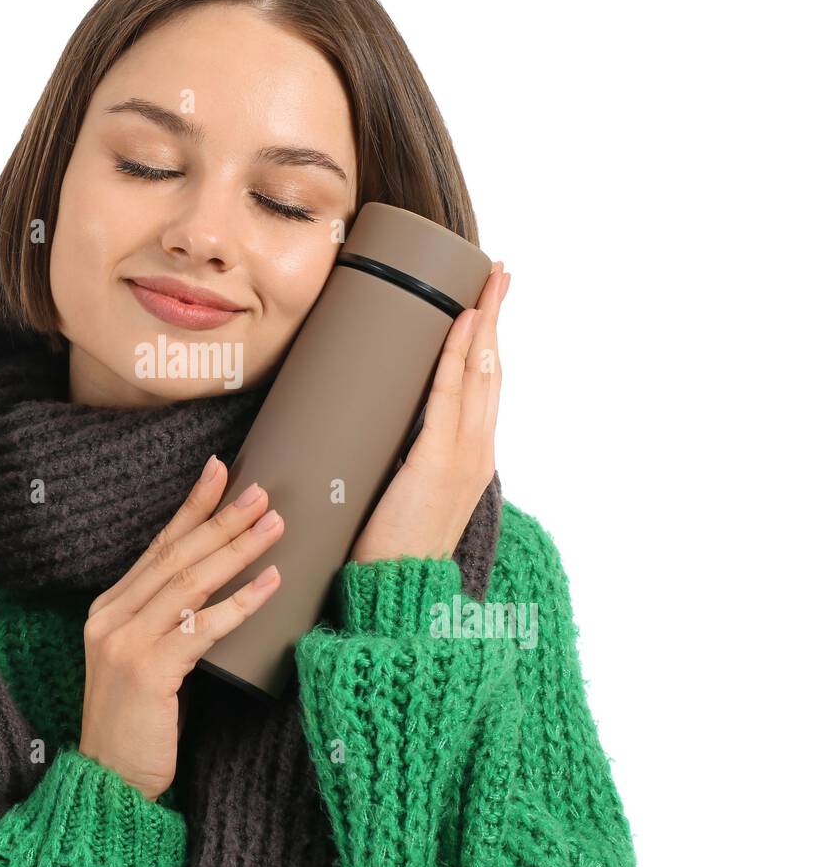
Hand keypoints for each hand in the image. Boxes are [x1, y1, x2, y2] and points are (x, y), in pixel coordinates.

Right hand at [79, 458, 285, 800]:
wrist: (110, 781)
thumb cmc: (139, 723)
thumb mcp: (146, 660)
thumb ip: (167, 623)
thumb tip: (219, 586)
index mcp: (110, 608)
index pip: (158, 546)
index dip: (191, 506)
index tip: (220, 471)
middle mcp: (112, 617)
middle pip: (177, 556)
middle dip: (222, 519)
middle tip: (262, 492)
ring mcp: (126, 642)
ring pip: (191, 582)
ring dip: (237, 549)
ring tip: (274, 525)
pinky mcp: (148, 670)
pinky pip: (203, 626)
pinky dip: (240, 602)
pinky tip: (270, 583)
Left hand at [349, 261, 509, 564]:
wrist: (398, 591)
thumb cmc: (391, 546)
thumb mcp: (401, 491)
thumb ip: (397, 458)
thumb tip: (368, 427)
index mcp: (471, 457)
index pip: (484, 388)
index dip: (487, 343)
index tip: (487, 304)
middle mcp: (477, 451)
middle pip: (491, 371)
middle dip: (494, 318)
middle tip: (498, 274)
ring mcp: (464, 456)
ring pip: (479, 375)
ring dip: (482, 324)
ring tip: (486, 284)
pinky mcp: (438, 463)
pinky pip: (448, 397)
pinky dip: (456, 357)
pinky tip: (460, 325)